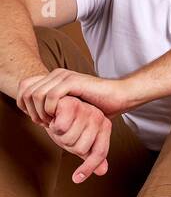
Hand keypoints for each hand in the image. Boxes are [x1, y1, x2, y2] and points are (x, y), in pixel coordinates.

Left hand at [17, 68, 136, 124]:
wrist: (120, 97)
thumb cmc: (99, 105)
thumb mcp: (70, 105)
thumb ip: (53, 105)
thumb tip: (33, 115)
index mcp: (54, 77)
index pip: (25, 88)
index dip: (26, 106)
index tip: (39, 120)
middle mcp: (57, 73)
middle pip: (27, 92)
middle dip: (31, 111)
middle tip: (44, 123)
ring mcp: (64, 76)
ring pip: (36, 95)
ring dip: (40, 112)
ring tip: (51, 122)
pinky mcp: (73, 82)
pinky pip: (50, 96)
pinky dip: (50, 110)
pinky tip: (58, 118)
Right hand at [42, 95, 112, 182]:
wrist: (54, 100)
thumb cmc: (69, 121)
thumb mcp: (81, 139)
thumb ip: (91, 155)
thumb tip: (102, 172)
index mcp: (104, 127)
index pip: (99, 153)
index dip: (88, 167)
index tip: (77, 179)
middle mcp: (99, 118)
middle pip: (80, 148)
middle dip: (66, 143)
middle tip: (63, 132)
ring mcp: (86, 110)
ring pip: (69, 139)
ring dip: (57, 134)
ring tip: (58, 123)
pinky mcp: (72, 104)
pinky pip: (60, 127)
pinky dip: (52, 125)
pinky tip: (52, 118)